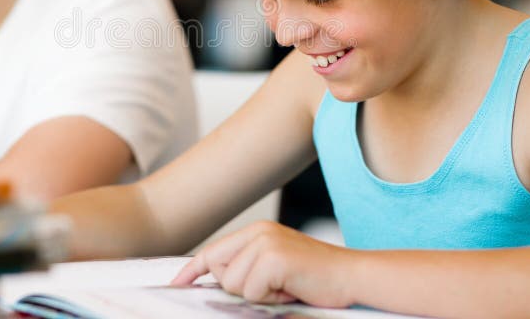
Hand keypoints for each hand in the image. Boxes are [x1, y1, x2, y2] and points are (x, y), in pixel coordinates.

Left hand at [171, 220, 358, 306]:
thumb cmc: (315, 277)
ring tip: (286, 285)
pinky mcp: (274, 259)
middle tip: (276, 285)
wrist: (351, 275)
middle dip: (242, 288)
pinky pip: (253, 291)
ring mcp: (265, 243)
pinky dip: (271, 297)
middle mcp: (258, 232)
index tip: (177, 283)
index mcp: (257, 231)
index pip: (214, 251)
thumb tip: (221, 280)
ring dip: (260, 295)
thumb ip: (250, 266)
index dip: (193, 269)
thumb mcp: (277, 265)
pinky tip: (291, 287)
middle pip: (221, 272)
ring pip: (236, 285)